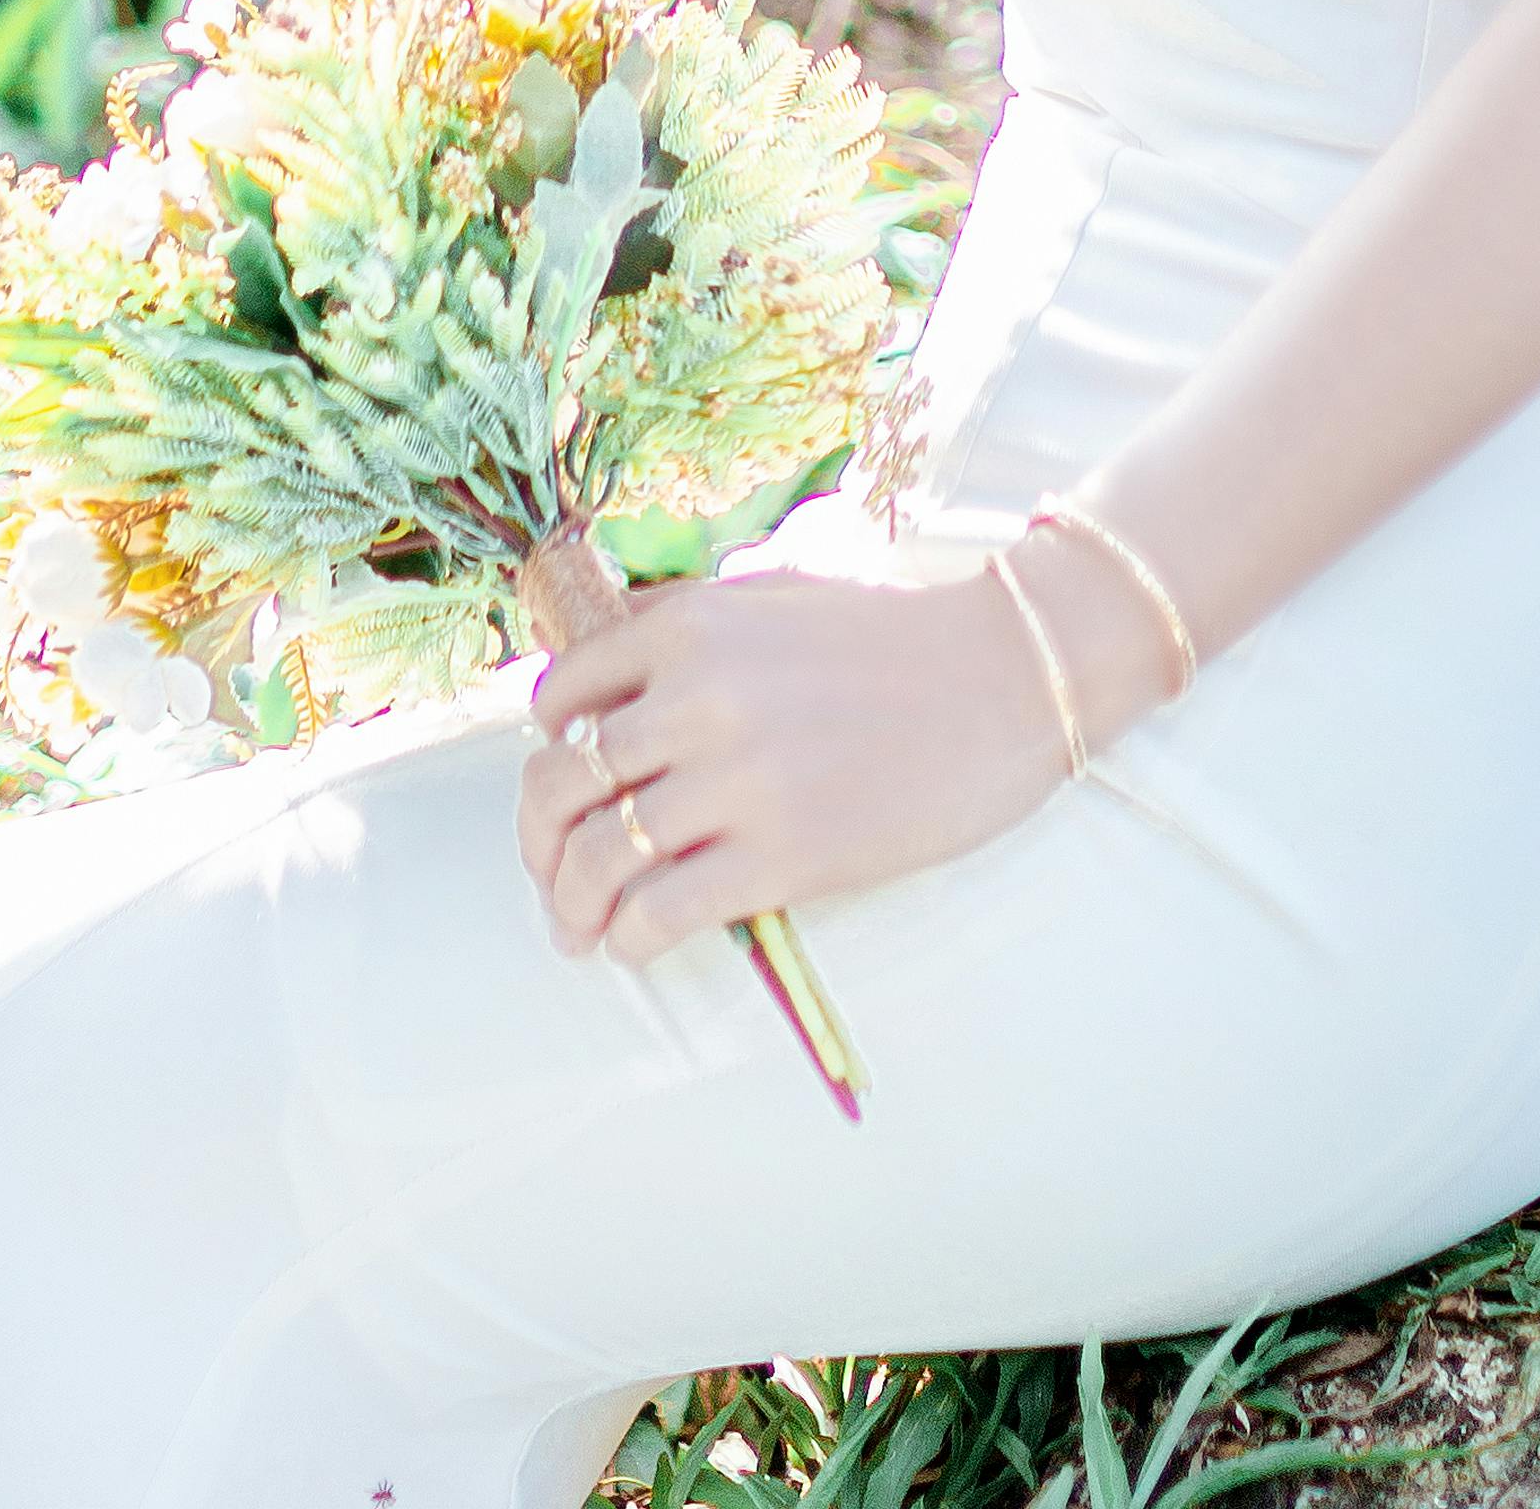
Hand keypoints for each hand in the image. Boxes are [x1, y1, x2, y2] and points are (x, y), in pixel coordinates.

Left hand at [518, 550, 1088, 966]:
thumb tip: (601, 676)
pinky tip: (638, 943)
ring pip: (598, 858)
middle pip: (560, 784)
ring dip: (572, 905)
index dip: (548, 748)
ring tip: (579, 929)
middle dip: (538, 840)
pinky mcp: (782, 858)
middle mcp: (697, 697)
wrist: (1001, 679)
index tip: (565, 783)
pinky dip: (630, 939)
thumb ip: (683, 627)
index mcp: (689, 626)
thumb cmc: (889, 639)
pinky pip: (661, 913)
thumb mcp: (771, 597)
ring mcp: (737, 781)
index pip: (562, 697)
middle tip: (551, 872)